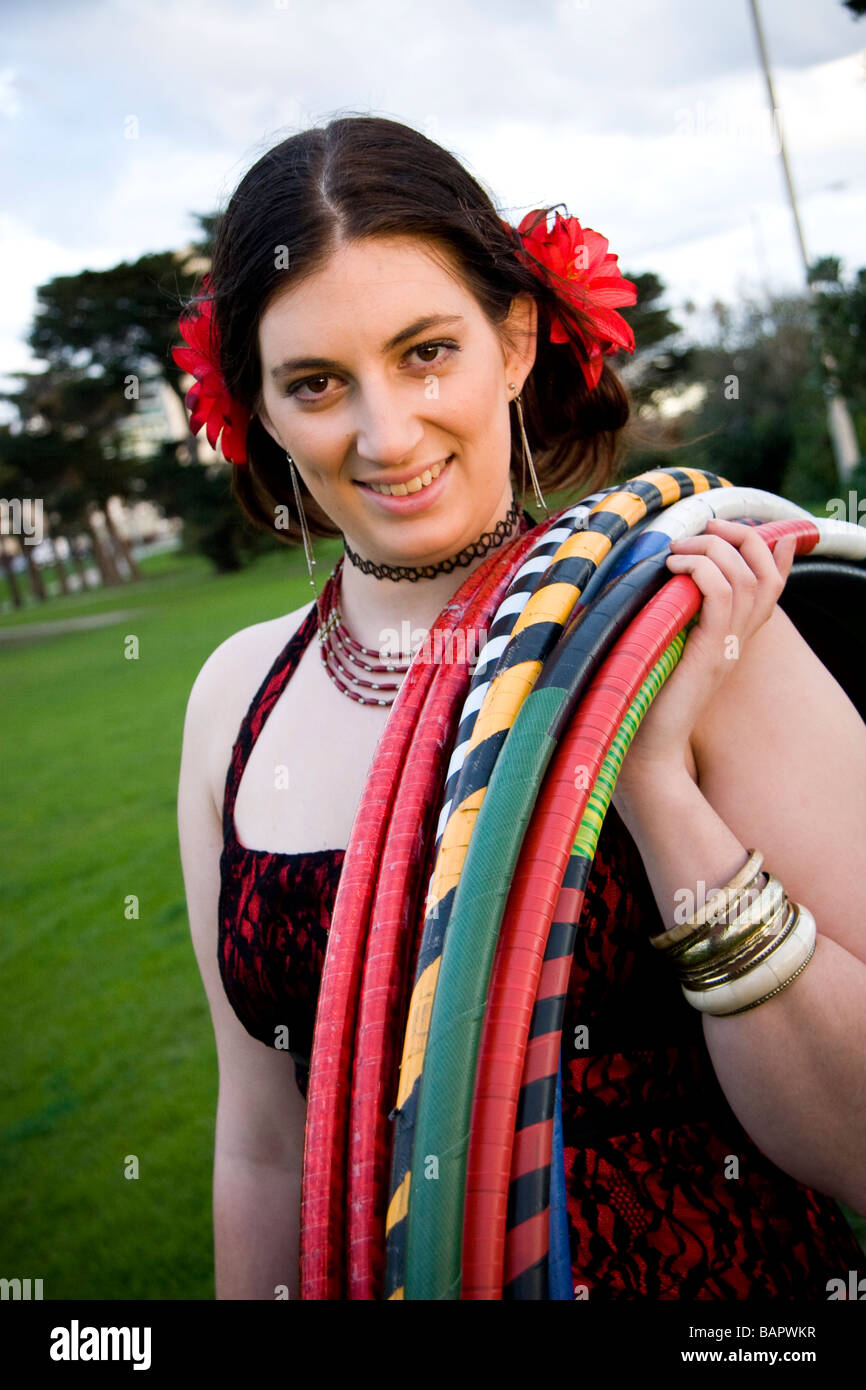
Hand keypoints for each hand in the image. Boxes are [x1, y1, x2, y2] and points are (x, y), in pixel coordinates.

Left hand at [613, 518, 796, 785]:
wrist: (646, 753)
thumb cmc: (643, 702)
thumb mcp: (662, 649)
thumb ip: (669, 617)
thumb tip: (655, 583)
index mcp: (733, 639)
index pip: (771, 586)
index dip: (770, 551)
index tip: (739, 527)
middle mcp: (738, 641)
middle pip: (765, 573)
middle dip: (740, 537)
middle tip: (704, 528)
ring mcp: (727, 649)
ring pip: (745, 577)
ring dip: (713, 548)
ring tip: (678, 549)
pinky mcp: (707, 655)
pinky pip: (719, 595)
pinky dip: (699, 570)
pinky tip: (671, 568)